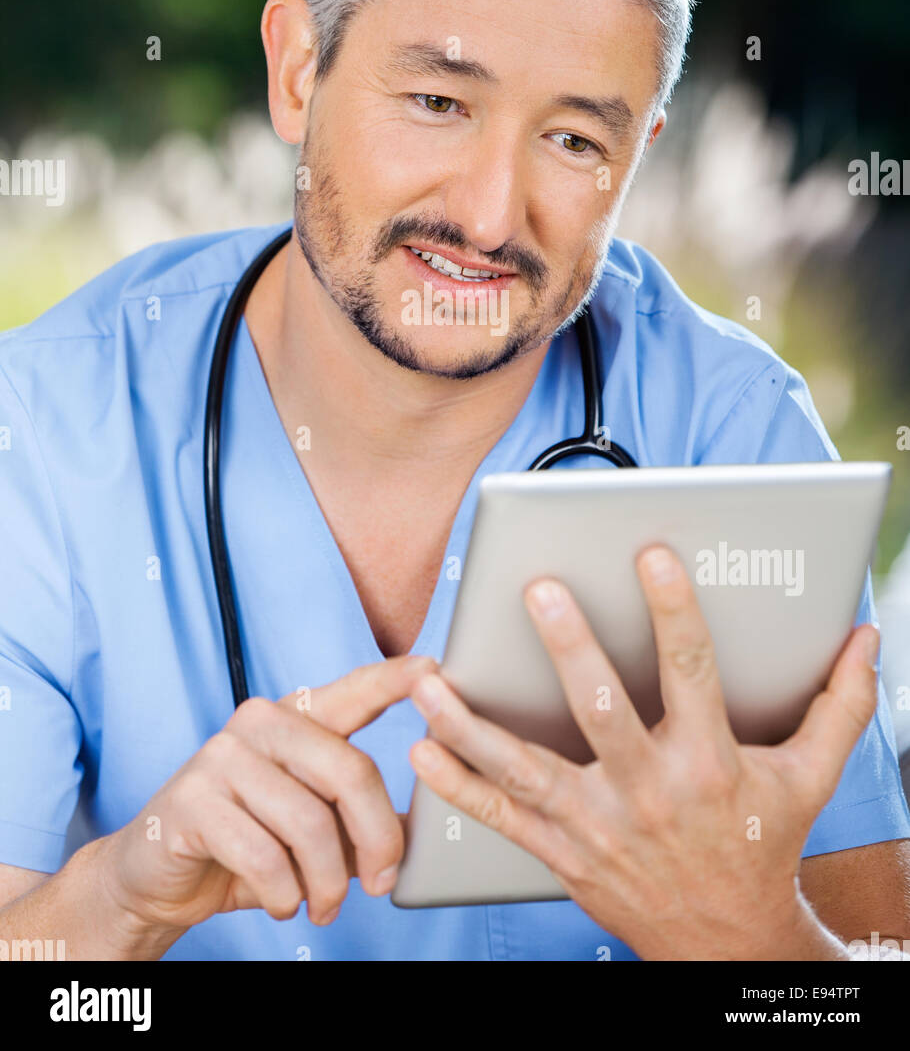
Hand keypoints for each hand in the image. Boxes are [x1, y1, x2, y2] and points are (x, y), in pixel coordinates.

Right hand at [101, 654, 437, 934]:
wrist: (155, 878)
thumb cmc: (245, 846)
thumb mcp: (311, 829)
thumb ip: (357, 818)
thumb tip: (418, 828)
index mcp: (295, 719)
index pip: (352, 691)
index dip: (393, 679)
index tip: (433, 667)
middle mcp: (260, 724)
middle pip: (349, 772)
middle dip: (376, 839)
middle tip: (379, 884)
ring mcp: (222, 757)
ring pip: (309, 823)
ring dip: (326, 882)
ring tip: (322, 906)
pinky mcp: (192, 801)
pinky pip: (264, 855)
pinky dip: (285, 894)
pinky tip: (284, 903)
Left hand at [407, 546, 878, 959]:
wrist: (725, 943)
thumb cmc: (762, 844)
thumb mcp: (810, 777)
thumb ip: (839, 705)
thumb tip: (866, 637)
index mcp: (710, 761)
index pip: (692, 670)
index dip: (673, 609)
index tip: (649, 552)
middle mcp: (650, 791)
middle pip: (602, 711)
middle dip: (568, 649)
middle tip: (537, 590)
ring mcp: (599, 825)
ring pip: (527, 768)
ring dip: (473, 724)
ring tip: (430, 680)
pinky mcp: (564, 852)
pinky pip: (501, 817)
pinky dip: (455, 787)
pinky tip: (420, 750)